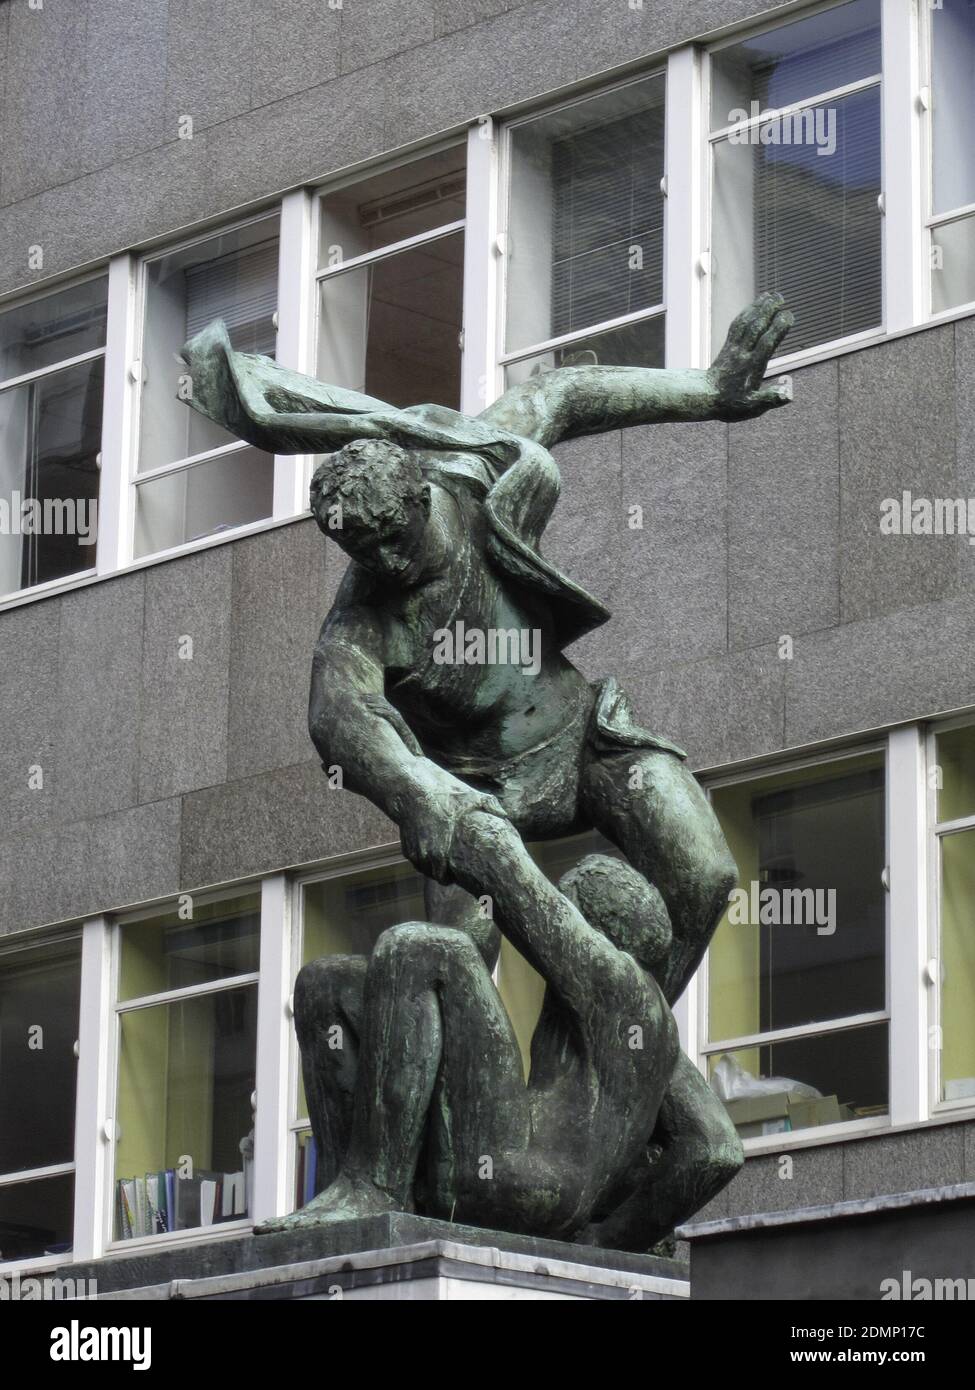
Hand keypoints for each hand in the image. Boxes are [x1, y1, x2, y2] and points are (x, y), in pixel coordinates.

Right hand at [398, 772, 508, 884]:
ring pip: (424, 868)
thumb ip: (490, 807)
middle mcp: (425, 856)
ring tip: (443, 855)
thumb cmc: (443, 796)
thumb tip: (505, 816)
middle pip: (435, 875)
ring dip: (432, 865)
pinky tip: (431, 846)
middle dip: (444, 872)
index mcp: (440, 851)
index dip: (453, 877)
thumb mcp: (471, 798)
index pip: (444, 879)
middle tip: (454, 863)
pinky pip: (416, 859)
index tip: (460, 871)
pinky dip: (422, 856)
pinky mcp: (405, 847)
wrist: (413, 791)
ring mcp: (414, 852)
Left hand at [708, 292, 794, 420]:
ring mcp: (733, 348)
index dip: (777, 328)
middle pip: (755, 328)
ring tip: (770, 295)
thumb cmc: (729, 404)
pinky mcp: (728, 346)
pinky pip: (737, 326)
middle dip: (768, 311)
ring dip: (758, 308)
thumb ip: (770, 399)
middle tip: (781, 296)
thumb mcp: (751, 407)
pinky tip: (754, 306)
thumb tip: (788, 394)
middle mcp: (742, 354)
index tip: (789, 315)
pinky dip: (746, 313)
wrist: (703, 398)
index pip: (766, 344)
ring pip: (746, 323)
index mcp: (750, 367)